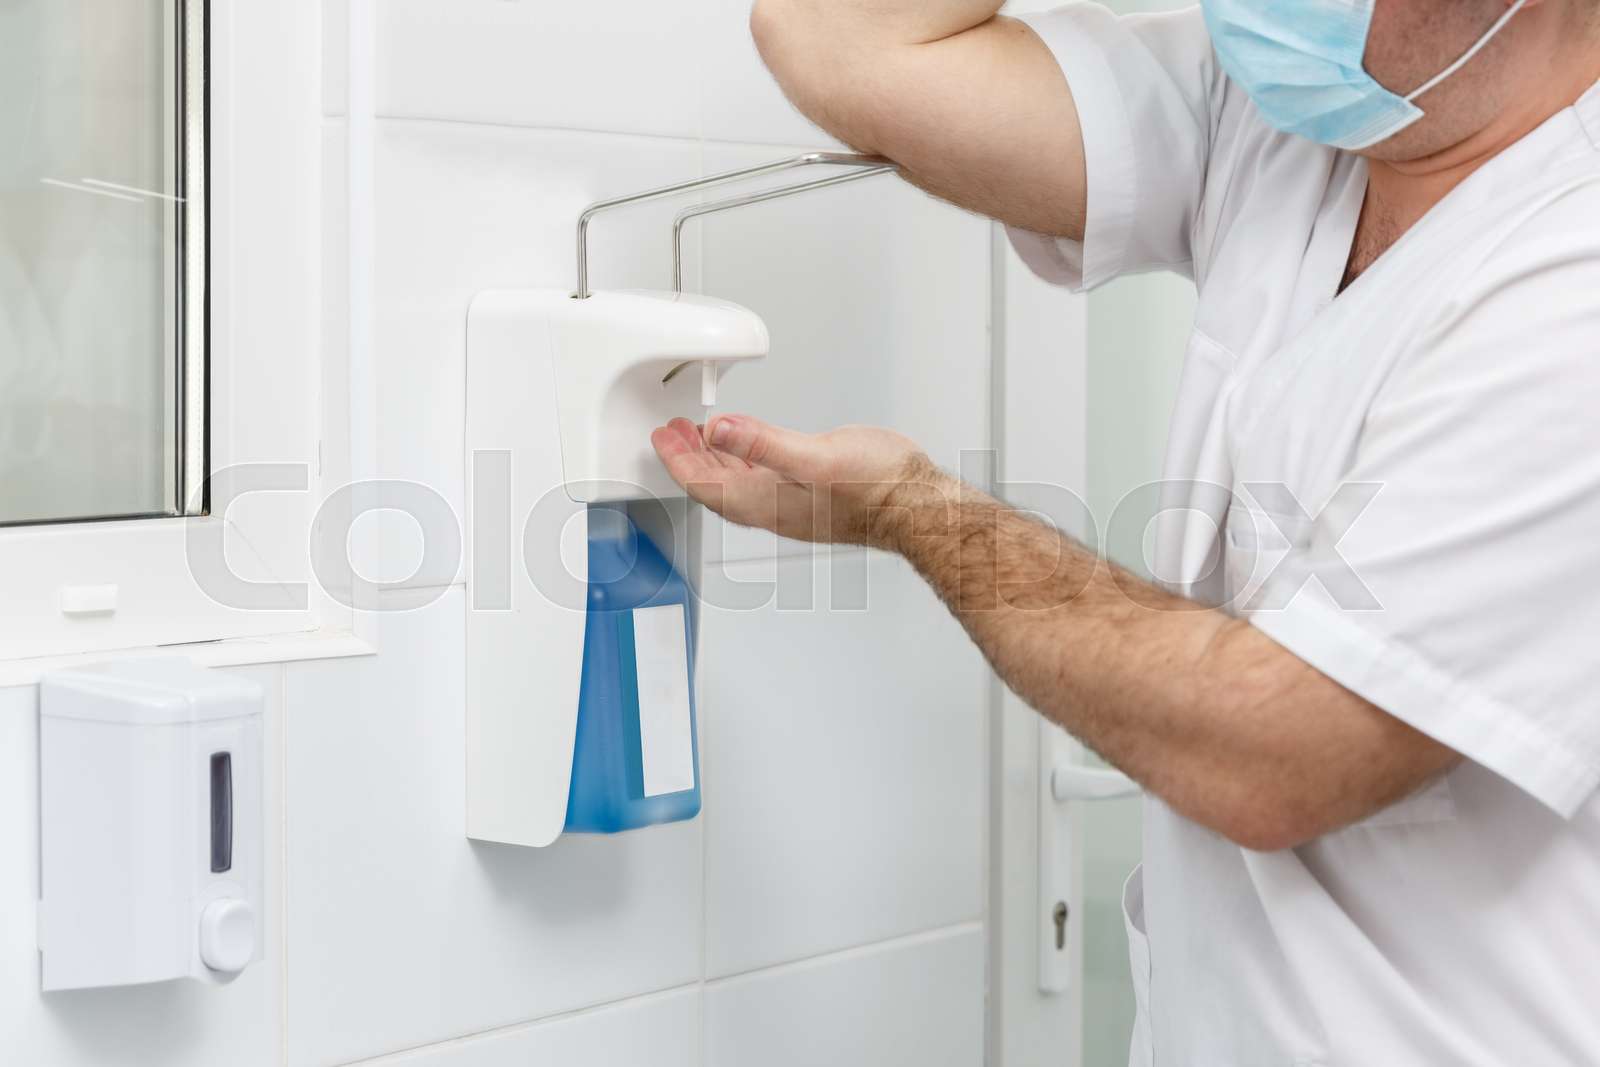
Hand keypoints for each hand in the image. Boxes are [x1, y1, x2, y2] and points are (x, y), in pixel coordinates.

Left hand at [649, 414, 939, 548]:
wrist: (918, 505)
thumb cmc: (878, 488)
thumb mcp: (815, 456)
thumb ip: (763, 441)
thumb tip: (720, 429)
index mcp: (765, 500)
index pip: (704, 484)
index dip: (678, 461)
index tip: (661, 439)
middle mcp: (773, 506)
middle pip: (715, 484)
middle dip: (690, 458)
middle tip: (671, 434)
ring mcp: (791, 502)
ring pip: (737, 481)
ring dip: (714, 457)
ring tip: (699, 435)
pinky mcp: (810, 492)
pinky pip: (761, 476)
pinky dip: (744, 457)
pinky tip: (748, 444)